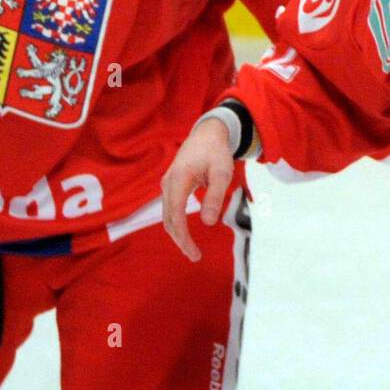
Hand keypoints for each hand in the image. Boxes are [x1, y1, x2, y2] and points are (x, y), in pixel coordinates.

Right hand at [161, 117, 234, 261]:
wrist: (207, 133)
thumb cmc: (216, 152)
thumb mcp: (222, 173)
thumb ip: (214, 197)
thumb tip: (207, 223)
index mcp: (179, 179)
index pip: (176, 216)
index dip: (183, 238)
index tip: (194, 253)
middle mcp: (168, 183)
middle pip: (168, 219)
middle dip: (180, 240)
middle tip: (195, 257)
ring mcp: (167, 183)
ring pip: (167, 215)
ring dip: (177, 233)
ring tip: (192, 249)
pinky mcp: (170, 184)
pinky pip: (170, 209)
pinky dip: (176, 223)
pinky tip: (186, 233)